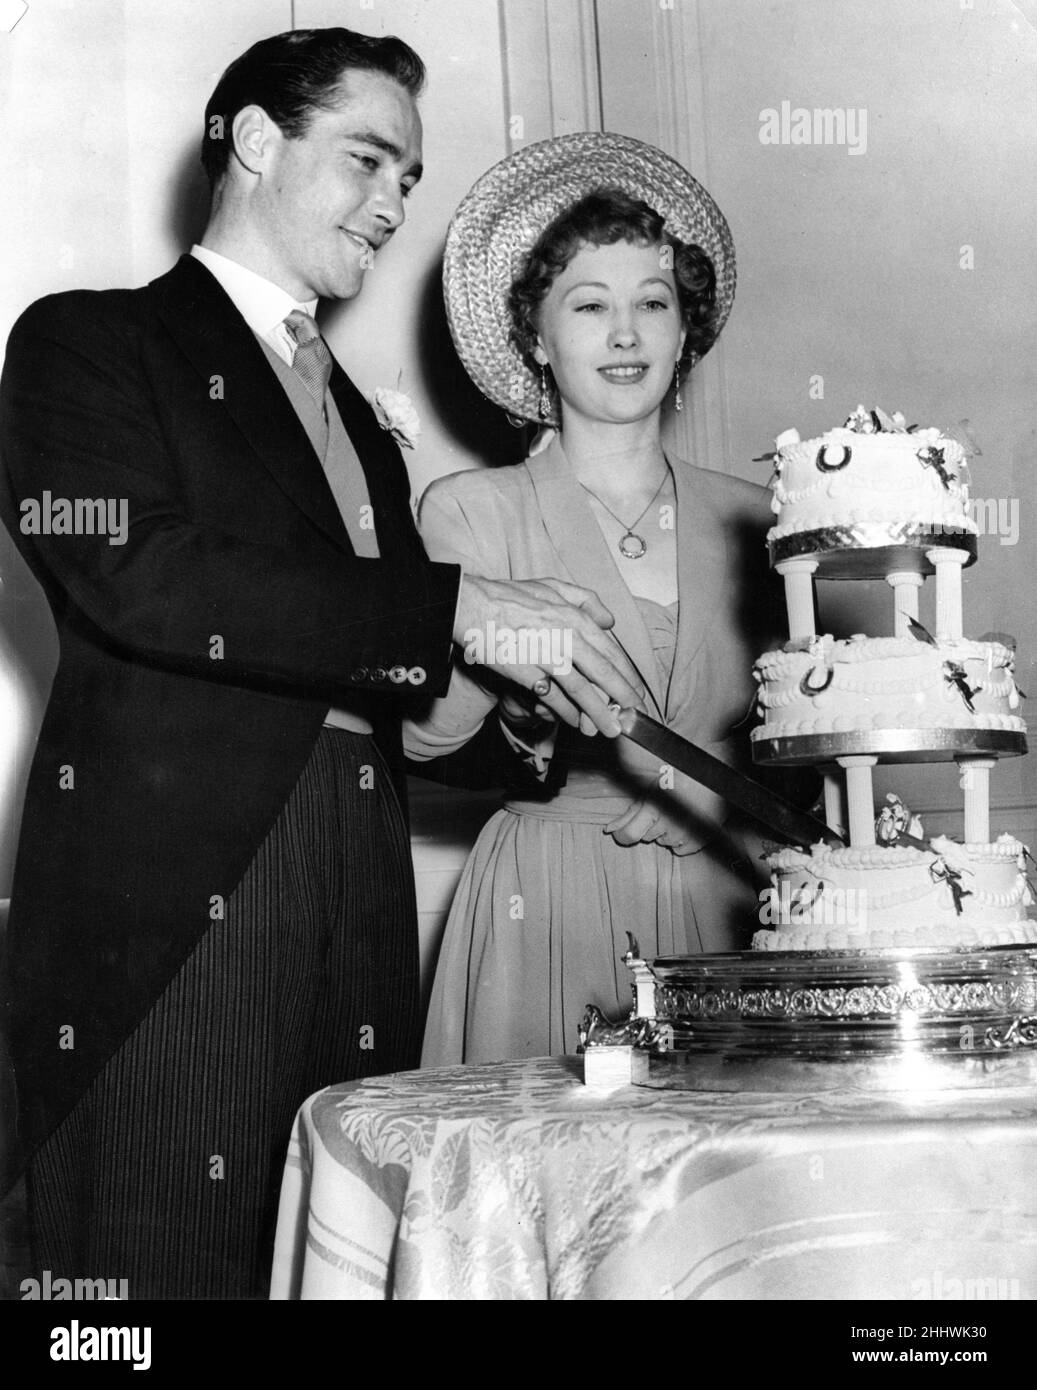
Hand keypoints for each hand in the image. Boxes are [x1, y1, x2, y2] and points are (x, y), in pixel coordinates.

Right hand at [455, 574, 645, 736]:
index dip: (627, 674)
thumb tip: (609, 621)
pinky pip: (554, 697)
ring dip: (599, 713)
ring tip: (611, 729)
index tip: (636, 690)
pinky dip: (567, 712)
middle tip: (635, 715)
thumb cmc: (510, 596)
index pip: (611, 651)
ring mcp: (548, 656)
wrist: (472, 605)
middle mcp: (566, 636)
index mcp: (575, 616)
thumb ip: (585, 600)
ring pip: (582, 690)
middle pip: (604, 672)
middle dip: (623, 697)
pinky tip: (576, 721)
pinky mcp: (528, 672)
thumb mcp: (552, 586)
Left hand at [603, 764, 727, 854]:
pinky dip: (681, 840)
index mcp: (654, 810)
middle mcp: (669, 825)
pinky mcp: (700, 841)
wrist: (714, 774)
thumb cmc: (680, 775)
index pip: (628, 836)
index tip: (626, 829)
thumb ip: (629, 812)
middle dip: (649, 825)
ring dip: (666, 831)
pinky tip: (686, 822)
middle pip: (647, 836)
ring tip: (676, 811)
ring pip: (663, 842)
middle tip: (662, 807)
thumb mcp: (650, 789)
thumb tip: (608, 830)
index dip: (623, 834)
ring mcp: (686, 835)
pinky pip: (681, 850)